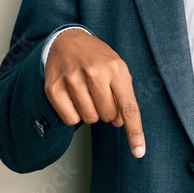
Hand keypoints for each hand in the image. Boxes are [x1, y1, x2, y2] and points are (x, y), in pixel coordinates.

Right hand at [44, 28, 145, 157]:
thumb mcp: (118, 69)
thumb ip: (123, 96)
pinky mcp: (54, 88)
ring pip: (89, 119)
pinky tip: (73, 97)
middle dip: (108, 111)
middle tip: (101, 94)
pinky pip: (70, 119)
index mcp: (116, 68)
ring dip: (91, 112)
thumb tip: (119, 123)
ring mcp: (72, 80)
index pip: (128, 107)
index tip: (139, 152)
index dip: (134, 132)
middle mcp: (94, 73)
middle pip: (108, 116)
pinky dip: (74, 114)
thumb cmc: (97, 58)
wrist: (68, 40)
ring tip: (87, 93)